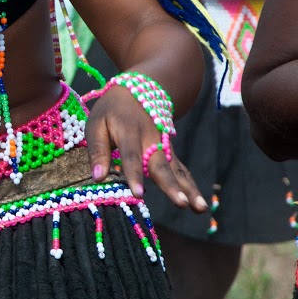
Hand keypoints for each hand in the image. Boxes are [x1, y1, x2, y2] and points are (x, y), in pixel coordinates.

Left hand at [86, 85, 205, 209]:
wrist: (141, 90)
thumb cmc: (112, 111)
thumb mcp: (96, 123)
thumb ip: (97, 150)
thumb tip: (97, 178)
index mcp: (129, 131)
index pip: (132, 156)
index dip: (134, 175)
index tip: (138, 194)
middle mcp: (151, 140)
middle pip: (161, 166)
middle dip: (171, 186)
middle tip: (181, 203)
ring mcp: (164, 147)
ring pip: (177, 170)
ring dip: (190, 190)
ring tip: (201, 208)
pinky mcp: (170, 153)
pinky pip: (181, 171)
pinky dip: (191, 187)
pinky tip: (201, 206)